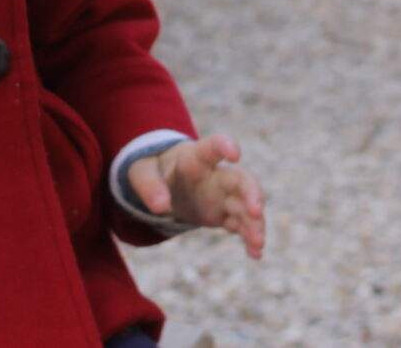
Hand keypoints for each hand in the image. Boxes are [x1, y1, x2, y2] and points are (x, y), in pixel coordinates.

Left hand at [124, 135, 266, 259]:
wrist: (164, 178)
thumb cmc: (154, 169)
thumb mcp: (142, 173)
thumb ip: (150, 187)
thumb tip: (161, 207)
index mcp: (195, 158)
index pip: (213, 147)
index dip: (225, 146)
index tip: (235, 154)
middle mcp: (215, 175)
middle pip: (241, 179)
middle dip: (252, 193)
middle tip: (256, 212)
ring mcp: (222, 194)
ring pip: (245, 206)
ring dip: (254, 223)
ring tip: (258, 244)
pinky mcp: (223, 213)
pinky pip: (241, 224)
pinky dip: (249, 237)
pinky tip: (255, 253)